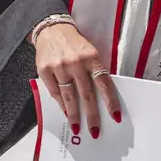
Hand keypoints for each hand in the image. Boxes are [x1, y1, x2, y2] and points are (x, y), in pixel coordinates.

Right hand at [34, 22, 121, 138]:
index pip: (104, 82)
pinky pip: (54, 92)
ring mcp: (59, 66)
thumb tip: (103, 97)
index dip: (110, 100)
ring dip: (74, 114)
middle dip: (91, 114)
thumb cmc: (75, 45)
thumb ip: (95, 71)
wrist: (52, 29)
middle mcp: (75, 62)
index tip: (115, 116)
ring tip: (77, 127)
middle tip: (95, 130)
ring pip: (69, 96)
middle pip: (86, 93)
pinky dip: (61, 105)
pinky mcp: (45, 70)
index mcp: (91, 57)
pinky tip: (66, 113)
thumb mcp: (90, 52)